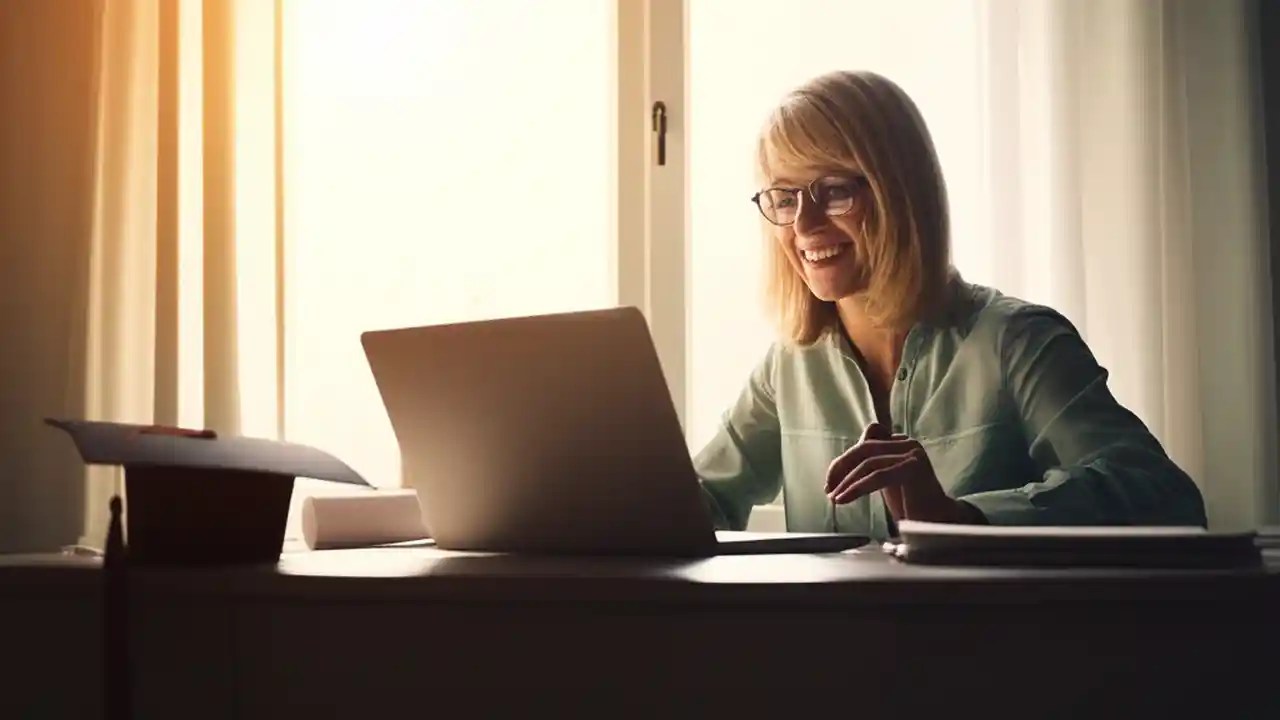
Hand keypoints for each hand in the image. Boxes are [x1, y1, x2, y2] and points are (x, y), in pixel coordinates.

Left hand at [825, 423, 984, 523]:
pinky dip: (857, 487)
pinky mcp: (914, 467)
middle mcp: (907, 443)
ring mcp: (913, 453)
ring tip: (835, 498)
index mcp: (899, 442)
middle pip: (864, 449)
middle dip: (841, 468)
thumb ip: (868, 467)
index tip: (831, 481)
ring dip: (846, 482)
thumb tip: (839, 467)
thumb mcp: (884, 480)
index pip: (865, 441)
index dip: (844, 459)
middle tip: (828, 489)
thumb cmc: (910, 505)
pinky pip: (878, 475)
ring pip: (868, 462)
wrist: (938, 524)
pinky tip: (844, 498)